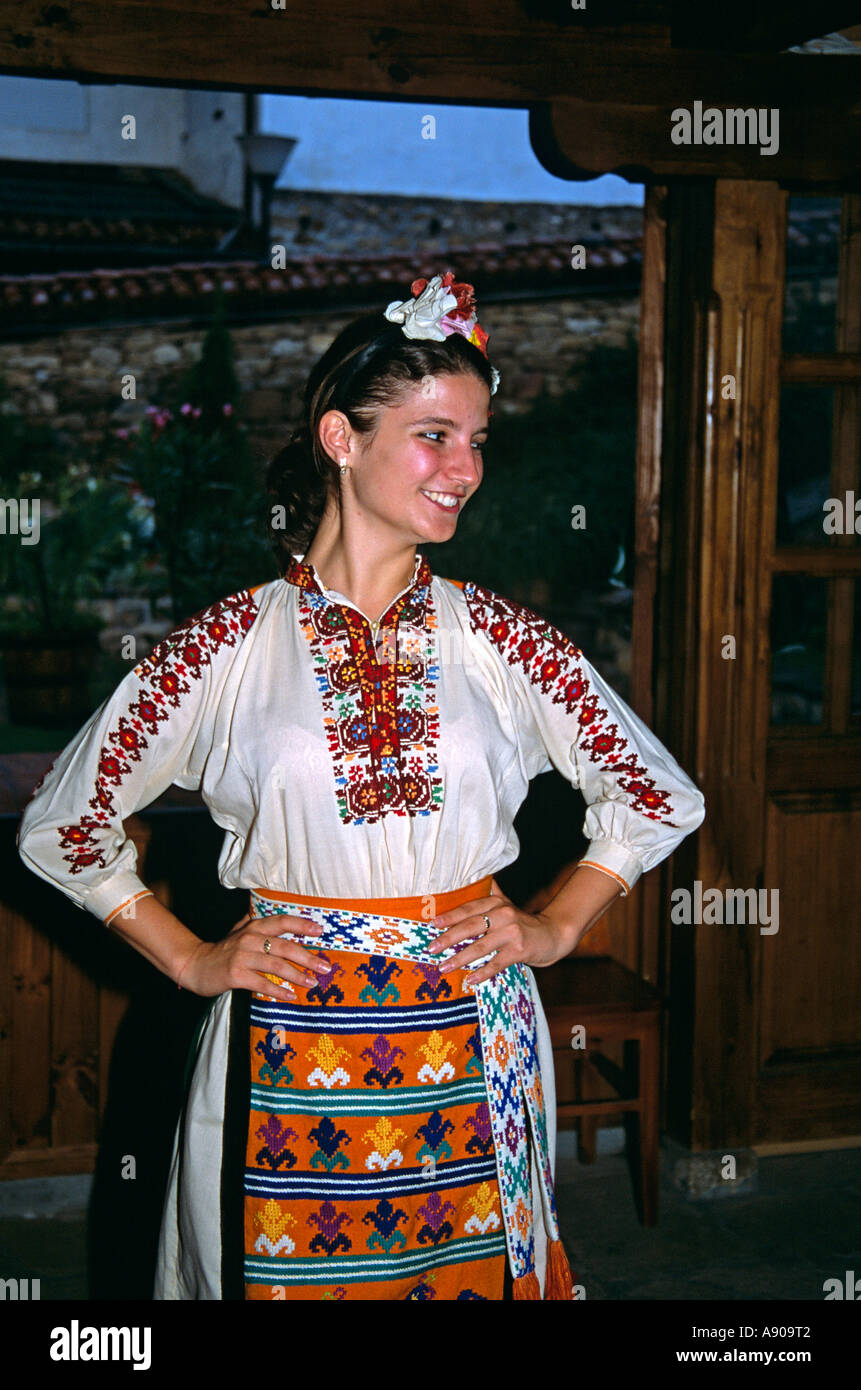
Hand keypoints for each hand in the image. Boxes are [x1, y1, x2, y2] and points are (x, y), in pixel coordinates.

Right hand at [176, 909, 330, 1000]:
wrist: (194, 965)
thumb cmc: (222, 949)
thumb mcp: (238, 930)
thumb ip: (254, 920)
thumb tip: (269, 909)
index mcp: (253, 927)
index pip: (281, 921)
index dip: (302, 924)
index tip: (320, 930)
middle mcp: (250, 939)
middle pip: (285, 946)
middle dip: (308, 957)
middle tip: (325, 967)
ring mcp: (242, 956)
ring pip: (276, 965)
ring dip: (297, 975)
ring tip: (312, 983)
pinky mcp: (236, 974)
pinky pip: (261, 983)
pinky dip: (278, 991)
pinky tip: (290, 996)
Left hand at [426, 878, 573, 985]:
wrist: (555, 934)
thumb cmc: (524, 923)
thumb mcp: (507, 905)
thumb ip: (491, 894)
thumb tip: (475, 879)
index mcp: (496, 903)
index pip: (468, 909)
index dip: (449, 916)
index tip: (431, 925)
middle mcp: (503, 914)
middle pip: (470, 926)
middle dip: (448, 938)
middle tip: (431, 948)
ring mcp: (512, 932)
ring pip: (480, 947)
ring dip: (459, 959)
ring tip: (443, 967)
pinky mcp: (520, 950)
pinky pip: (496, 963)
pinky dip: (482, 972)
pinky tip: (469, 979)